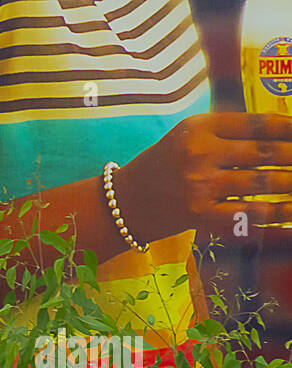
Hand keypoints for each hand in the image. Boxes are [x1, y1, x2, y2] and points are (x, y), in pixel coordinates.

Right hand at [117, 112, 291, 245]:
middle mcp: (200, 153)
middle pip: (265, 152)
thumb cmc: (162, 168)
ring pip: (262, 182)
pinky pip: (248, 213)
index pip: (257, 124)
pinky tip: (291, 213)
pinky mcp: (199, 214)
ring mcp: (200, 185)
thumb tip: (278, 135)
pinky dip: (276, 214)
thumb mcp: (188, 138)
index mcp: (200, 127)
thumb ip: (228, 133)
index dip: (290, 127)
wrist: (122, 205)